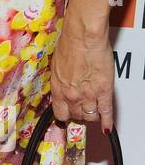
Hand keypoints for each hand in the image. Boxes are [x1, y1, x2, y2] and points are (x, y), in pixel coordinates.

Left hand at [49, 16, 113, 131]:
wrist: (83, 37)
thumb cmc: (70, 45)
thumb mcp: (57, 65)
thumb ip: (61, 79)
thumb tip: (63, 84)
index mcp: (58, 88)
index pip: (59, 113)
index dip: (65, 115)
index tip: (67, 115)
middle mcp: (71, 95)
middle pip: (76, 115)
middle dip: (79, 113)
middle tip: (82, 109)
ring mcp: (88, 95)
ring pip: (90, 116)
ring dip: (92, 115)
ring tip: (93, 110)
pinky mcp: (104, 92)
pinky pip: (106, 112)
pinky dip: (107, 121)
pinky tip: (107, 126)